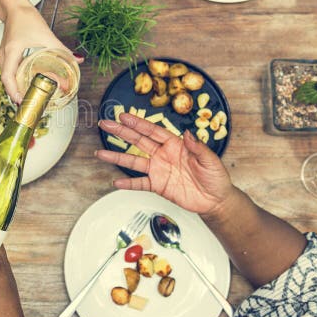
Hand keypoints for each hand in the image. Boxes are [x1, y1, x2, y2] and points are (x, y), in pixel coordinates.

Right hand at [0, 3, 77, 102]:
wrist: (14, 8)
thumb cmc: (27, 18)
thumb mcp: (47, 35)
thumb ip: (62, 49)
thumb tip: (78, 60)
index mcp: (12, 51)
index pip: (8, 77)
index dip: (13, 91)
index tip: (22, 101)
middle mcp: (4, 56)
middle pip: (6, 81)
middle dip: (16, 94)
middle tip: (28, 104)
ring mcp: (3, 56)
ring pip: (7, 77)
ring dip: (15, 88)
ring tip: (27, 98)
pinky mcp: (5, 55)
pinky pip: (8, 72)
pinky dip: (15, 80)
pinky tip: (25, 84)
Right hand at [96, 114, 237, 216]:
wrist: (215, 200)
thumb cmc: (215, 177)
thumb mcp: (210, 160)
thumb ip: (198, 147)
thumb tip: (188, 134)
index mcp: (175, 144)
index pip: (153, 131)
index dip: (138, 123)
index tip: (123, 116)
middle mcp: (163, 155)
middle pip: (138, 141)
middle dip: (121, 132)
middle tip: (105, 124)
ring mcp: (158, 170)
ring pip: (134, 162)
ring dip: (117, 157)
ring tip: (100, 154)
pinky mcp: (158, 186)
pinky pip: (140, 184)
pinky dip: (128, 183)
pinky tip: (116, 182)